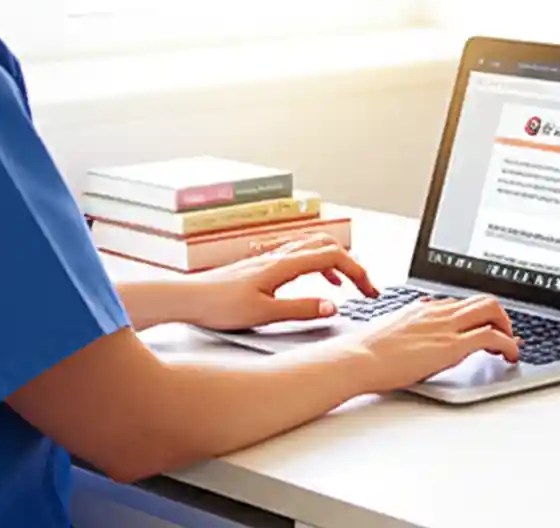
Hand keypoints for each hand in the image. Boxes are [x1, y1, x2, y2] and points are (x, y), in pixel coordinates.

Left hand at [189, 233, 378, 330]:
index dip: (359, 272)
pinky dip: (318, 264)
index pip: (334, 256)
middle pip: (328, 246)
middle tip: (367, 288)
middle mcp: (279, 255)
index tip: (371, 291)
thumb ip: (301, 309)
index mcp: (284, 265)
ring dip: (337, 263)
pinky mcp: (262, 265)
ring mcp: (270, 258)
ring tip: (348, 285)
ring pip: (314, 248)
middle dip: (353, 265)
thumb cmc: (219, 306)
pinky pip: (299, 256)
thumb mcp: (264, 314)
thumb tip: (333, 307)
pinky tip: (316, 282)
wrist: (188, 298)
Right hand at [340, 295, 520, 393]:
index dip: (479, 317)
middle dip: (500, 317)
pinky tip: (509, 357)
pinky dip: (508, 345)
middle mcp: (439, 311)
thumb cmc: (368, 350)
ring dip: (507, 328)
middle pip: (483, 300)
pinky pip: (492, 337)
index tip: (485, 327)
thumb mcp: (392, 330)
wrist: (359, 357)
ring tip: (509, 347)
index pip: (462, 304)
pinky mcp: (452, 345)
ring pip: (492, 310)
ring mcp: (446, 326)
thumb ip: (409, 326)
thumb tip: (414, 328)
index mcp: (424, 308)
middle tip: (503, 336)